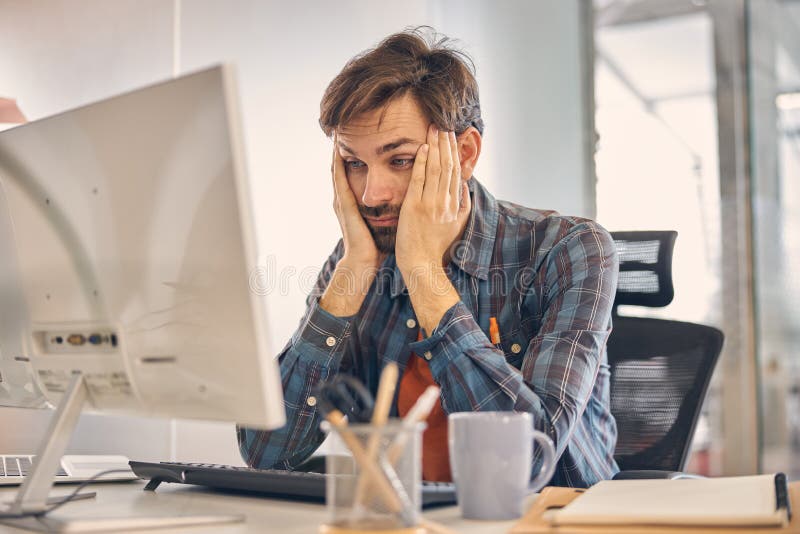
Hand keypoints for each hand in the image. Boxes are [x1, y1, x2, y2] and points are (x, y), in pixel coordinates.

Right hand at [330, 133, 381, 266]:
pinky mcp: (343, 205)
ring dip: (337, 150)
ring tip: (338, 131)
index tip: (360, 135)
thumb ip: (388, 205)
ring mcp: (341, 201)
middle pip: (342, 165)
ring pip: (337, 169)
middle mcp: (345, 197)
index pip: (354, 171)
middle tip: (343, 126)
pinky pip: (338, 180)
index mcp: (354, 200)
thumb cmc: (376, 244)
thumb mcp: (382, 218)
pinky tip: (338, 151)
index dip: (356, 153)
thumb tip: (405, 193)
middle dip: (343, 146)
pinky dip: (336, 164)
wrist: (364, 262)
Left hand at [395, 126, 470, 276]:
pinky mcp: (414, 207)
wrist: (423, 265)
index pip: (455, 172)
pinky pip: (419, 180)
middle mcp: (444, 202)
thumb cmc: (437, 248)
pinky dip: (421, 163)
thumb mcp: (457, 225)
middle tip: (443, 125)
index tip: (452, 136)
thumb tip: (464, 184)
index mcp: (454, 205)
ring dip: (434, 147)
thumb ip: (463, 204)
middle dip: (445, 144)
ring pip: (434, 169)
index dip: (454, 152)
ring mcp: (430, 204)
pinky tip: (422, 148)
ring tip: (433, 129)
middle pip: (447, 166)